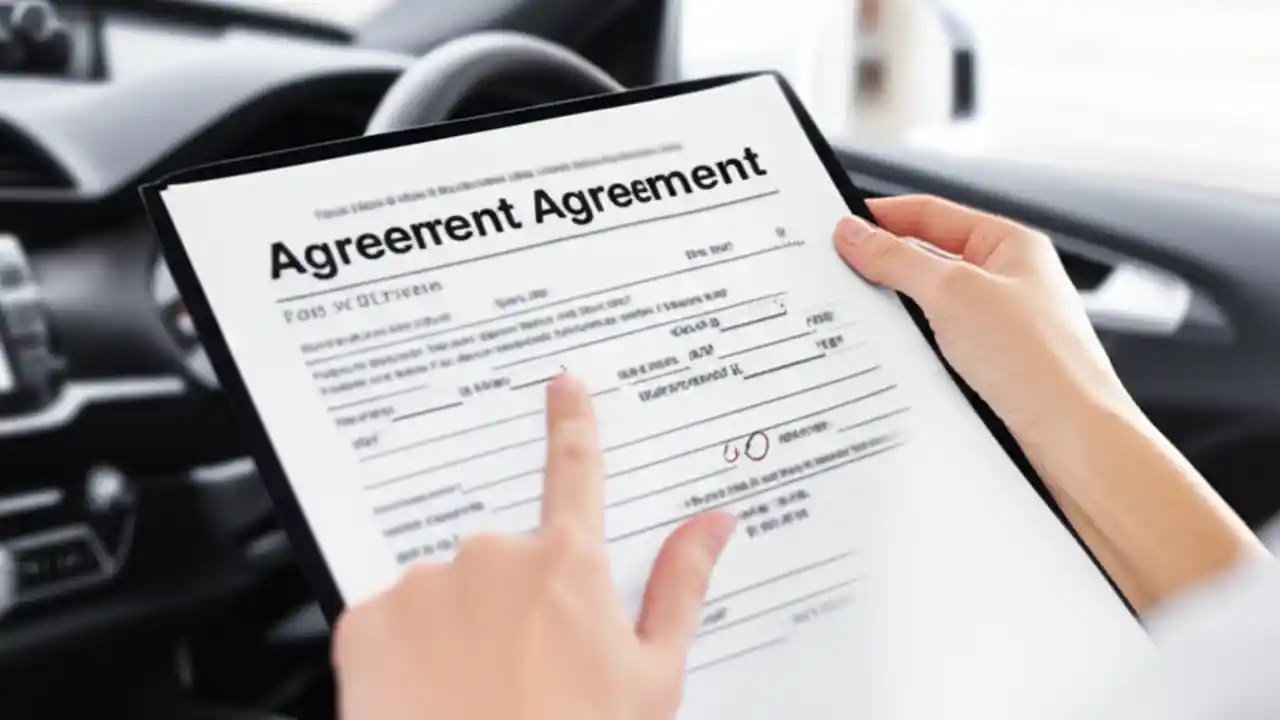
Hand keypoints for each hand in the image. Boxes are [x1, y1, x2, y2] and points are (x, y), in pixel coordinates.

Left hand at [332, 375, 736, 719]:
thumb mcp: (651, 677)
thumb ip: (680, 586)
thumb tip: (714, 524)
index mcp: (568, 563)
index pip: (575, 469)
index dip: (571, 422)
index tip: (563, 386)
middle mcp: (492, 555)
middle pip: (508, 558)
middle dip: (515, 600)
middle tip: (527, 669)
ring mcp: (424, 583)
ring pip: (447, 592)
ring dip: (459, 628)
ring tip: (477, 694)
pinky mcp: (367, 618)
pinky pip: (392, 621)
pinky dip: (408, 652)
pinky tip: (431, 696)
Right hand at [833, 195, 1136, 457]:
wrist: (1074, 437)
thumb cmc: (1040, 361)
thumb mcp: (953, 294)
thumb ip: (897, 259)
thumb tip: (855, 234)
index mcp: (1011, 245)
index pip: (931, 214)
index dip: (882, 217)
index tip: (838, 230)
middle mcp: (1008, 281)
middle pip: (927, 259)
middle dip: (884, 268)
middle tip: (838, 275)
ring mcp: (1000, 325)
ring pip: (929, 306)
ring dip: (896, 312)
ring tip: (861, 319)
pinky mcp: (990, 367)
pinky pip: (937, 344)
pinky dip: (910, 346)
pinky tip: (889, 356)